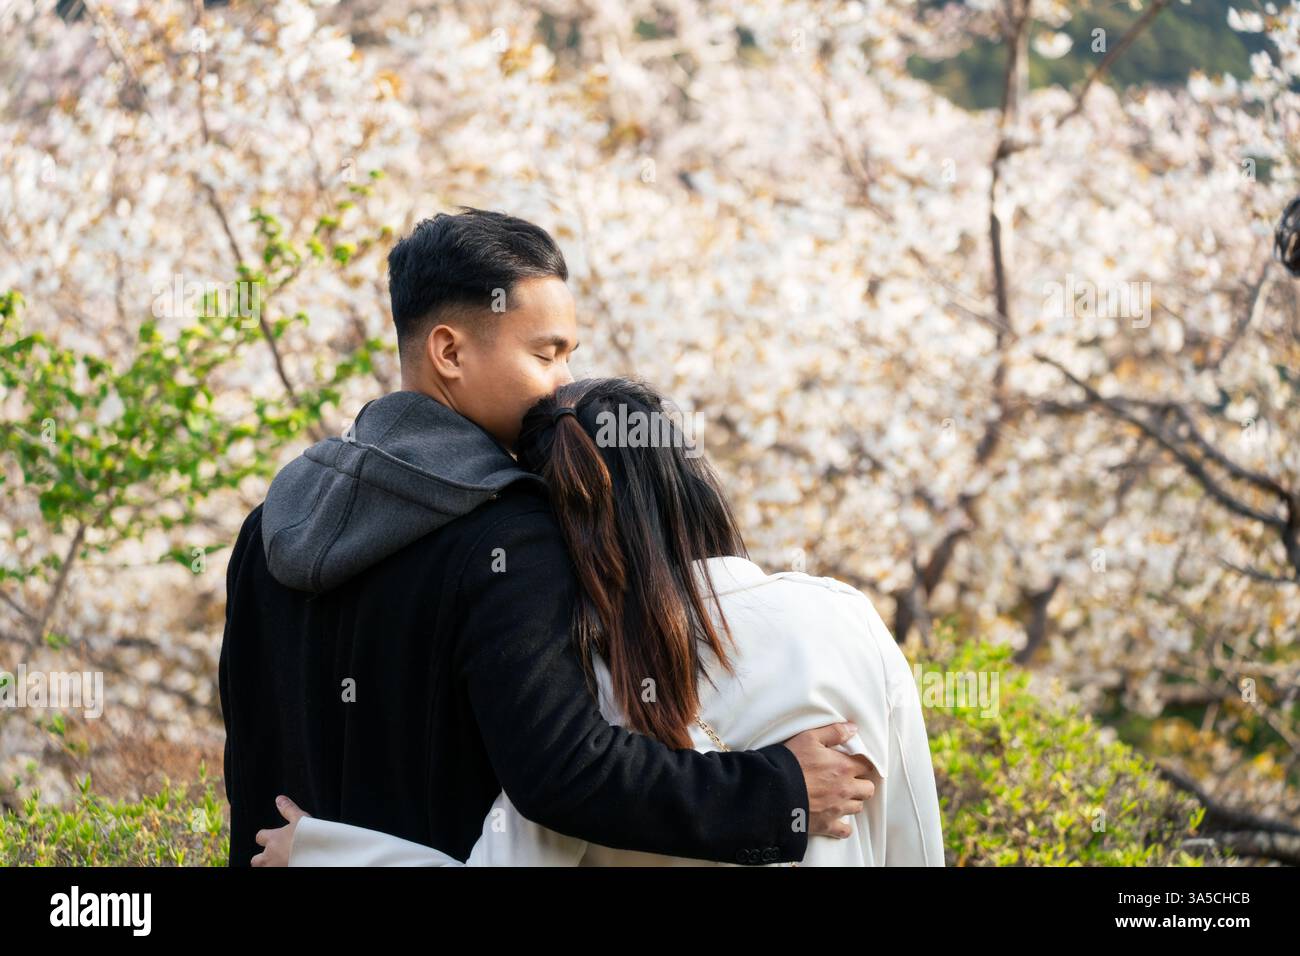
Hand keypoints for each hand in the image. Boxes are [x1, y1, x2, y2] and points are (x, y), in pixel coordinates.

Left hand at [251, 795, 310, 866]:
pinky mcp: (284, 872)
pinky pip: (274, 873)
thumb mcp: (300, 819)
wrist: (317, 855)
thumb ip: (288, 809)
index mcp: (273, 839)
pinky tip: (288, 865)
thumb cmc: (308, 836)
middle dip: (260, 858)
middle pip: (255, 860)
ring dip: (267, 865)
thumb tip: (279, 799)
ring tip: (277, 862)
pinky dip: (279, 868)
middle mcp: (270, 855)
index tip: (272, 836)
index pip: (260, 836)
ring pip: (263, 868)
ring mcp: (275, 867)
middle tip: (271, 855)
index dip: (265, 836)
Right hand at [781, 722, 876, 838]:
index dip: (862, 764)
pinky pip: (844, 831)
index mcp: (843, 767)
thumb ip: (834, 732)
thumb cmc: (790, 762)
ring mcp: (837, 809)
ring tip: (842, 796)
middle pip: (868, 789)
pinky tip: (837, 819)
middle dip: (862, 784)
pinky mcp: (826, 825)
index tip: (854, 763)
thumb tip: (853, 728)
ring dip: (853, 802)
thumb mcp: (809, 738)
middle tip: (851, 780)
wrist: (773, 791)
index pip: (867, 766)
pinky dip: (843, 826)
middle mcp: (845, 789)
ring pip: (858, 808)